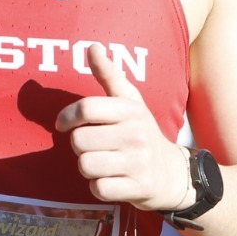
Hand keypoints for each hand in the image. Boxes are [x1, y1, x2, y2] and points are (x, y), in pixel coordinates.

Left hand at [55, 47, 191, 212]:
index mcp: (130, 110)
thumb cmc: (142, 132)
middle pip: (79, 141)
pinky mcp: (138, 188)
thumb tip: (91, 47)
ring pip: (86, 165)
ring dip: (87, 167)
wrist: (173, 172)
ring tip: (102, 163)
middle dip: (79, 146)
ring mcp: (138, 162)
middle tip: (94, 146)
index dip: (66, 117)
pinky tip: (111, 180)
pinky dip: (98, 187)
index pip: (86, 108)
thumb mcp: (130, 102)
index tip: (63, 124)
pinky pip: (98, 188)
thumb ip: (108, 75)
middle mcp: (136, 134)